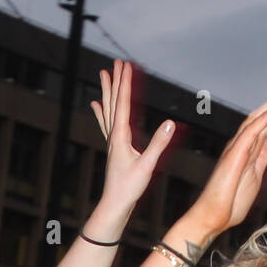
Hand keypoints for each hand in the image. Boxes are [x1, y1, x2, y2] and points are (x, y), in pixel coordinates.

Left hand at [89, 60, 175, 222]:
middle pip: (114, 102)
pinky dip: (101, 111)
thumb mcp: (147, 166)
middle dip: (116, 81)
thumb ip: (159, 144)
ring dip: (107, 91)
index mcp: (121, 137)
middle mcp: (114, 136)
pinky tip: (96, 104)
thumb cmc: (129, 188)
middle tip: (116, 62)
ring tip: (103, 74)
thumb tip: (169, 123)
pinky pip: (106, 123)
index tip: (126, 66)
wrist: (115, 204)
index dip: (125, 84)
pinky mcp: (113, 148)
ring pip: (108, 109)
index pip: (123, 104)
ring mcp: (112, 141)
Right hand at [186, 77, 266, 239]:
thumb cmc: (230, 202)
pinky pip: (251, 131)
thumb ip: (262, 156)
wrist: (213, 217)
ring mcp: (238, 146)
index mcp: (249, 146)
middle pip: (266, 111)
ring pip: (259, 116)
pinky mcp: (235, 155)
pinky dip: (266, 117)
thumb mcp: (256, 176)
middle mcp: (243, 142)